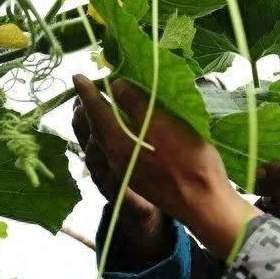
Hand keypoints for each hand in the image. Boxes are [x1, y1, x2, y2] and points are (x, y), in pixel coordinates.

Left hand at [72, 75, 260, 258]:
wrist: (202, 203)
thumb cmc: (190, 161)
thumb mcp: (165, 125)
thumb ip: (137, 104)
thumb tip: (116, 85)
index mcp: (118, 143)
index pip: (96, 111)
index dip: (87, 92)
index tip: (77, 75)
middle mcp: (114, 159)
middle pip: (93, 128)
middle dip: (88, 107)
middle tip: (85, 88)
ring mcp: (124, 171)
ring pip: (101, 142)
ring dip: (96, 122)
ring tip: (96, 107)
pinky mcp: (135, 178)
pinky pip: (111, 151)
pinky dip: (107, 135)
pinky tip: (118, 132)